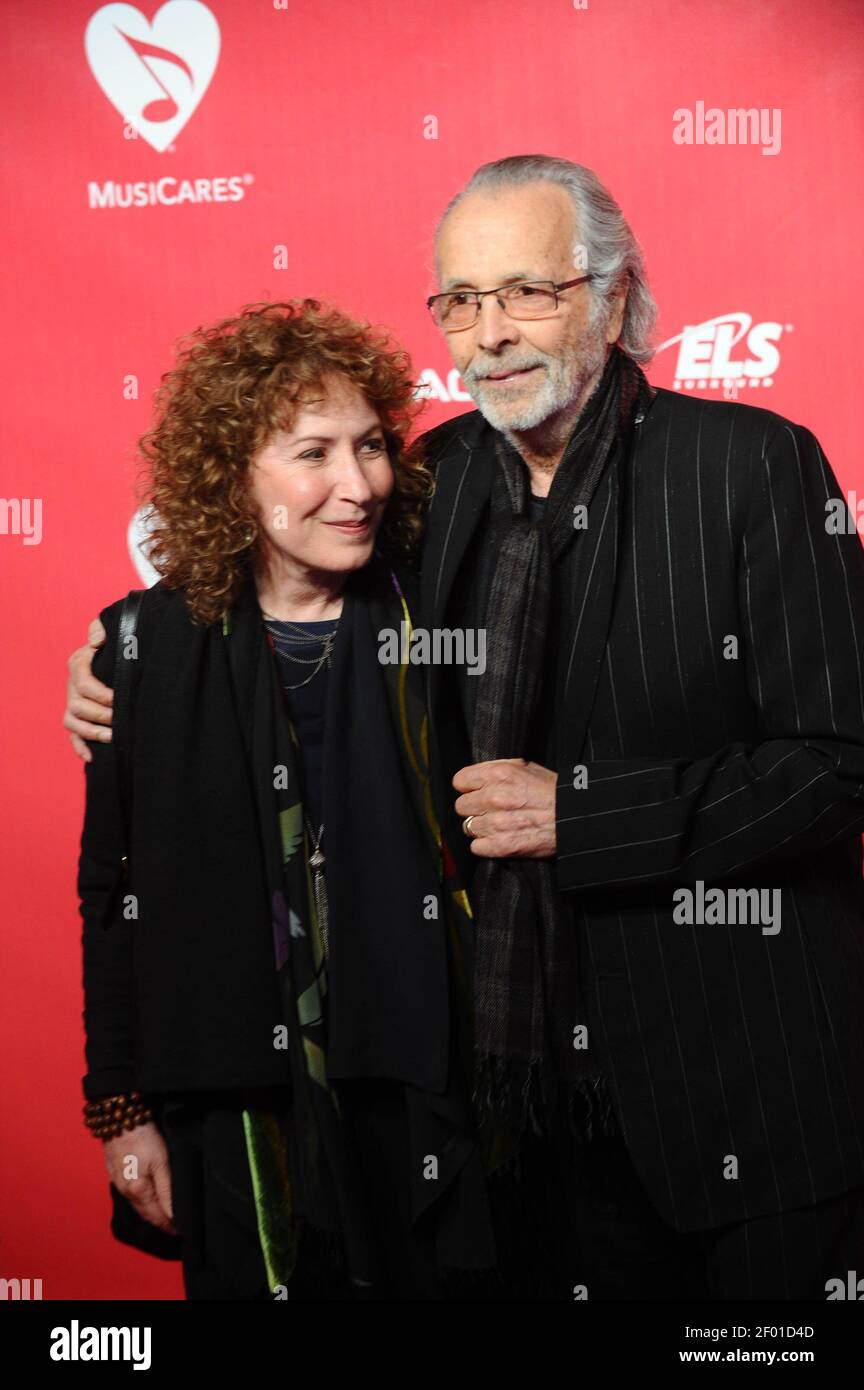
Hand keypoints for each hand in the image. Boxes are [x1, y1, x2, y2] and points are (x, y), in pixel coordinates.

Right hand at [63, 618, 112, 761]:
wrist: (121, 656)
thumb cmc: (117, 644)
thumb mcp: (113, 630)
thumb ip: (102, 628)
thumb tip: (96, 641)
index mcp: (79, 664)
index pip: (84, 683)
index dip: (102, 694)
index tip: (119, 699)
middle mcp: (72, 685)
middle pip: (78, 706)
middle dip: (100, 715)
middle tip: (121, 721)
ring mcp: (73, 703)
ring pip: (73, 722)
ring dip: (91, 732)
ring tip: (112, 737)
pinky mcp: (78, 718)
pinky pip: (73, 736)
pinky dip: (80, 747)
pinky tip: (92, 757)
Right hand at [102, 1122, 176, 1235]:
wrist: (118, 1115)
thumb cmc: (142, 1136)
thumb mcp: (162, 1162)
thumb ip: (167, 1191)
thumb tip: (174, 1217)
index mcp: (137, 1191)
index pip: (157, 1217)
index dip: (171, 1227)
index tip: (183, 1233)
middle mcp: (125, 1191)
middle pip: (146, 1214)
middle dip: (161, 1223)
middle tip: (176, 1229)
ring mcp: (118, 1182)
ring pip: (138, 1205)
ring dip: (151, 1213)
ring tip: (165, 1218)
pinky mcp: (115, 1172)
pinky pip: (130, 1194)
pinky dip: (142, 1202)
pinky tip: (148, 1199)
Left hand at [452, 758, 557, 857]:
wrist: (575, 818)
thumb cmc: (555, 793)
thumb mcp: (528, 768)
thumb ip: (499, 769)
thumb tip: (479, 776)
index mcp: (499, 774)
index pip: (460, 781)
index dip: (469, 787)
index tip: (476, 791)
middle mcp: (495, 797)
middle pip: (461, 805)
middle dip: (474, 808)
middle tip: (490, 810)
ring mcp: (496, 823)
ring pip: (468, 827)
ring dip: (481, 828)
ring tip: (499, 825)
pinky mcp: (501, 845)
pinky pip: (476, 847)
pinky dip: (486, 845)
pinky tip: (500, 838)